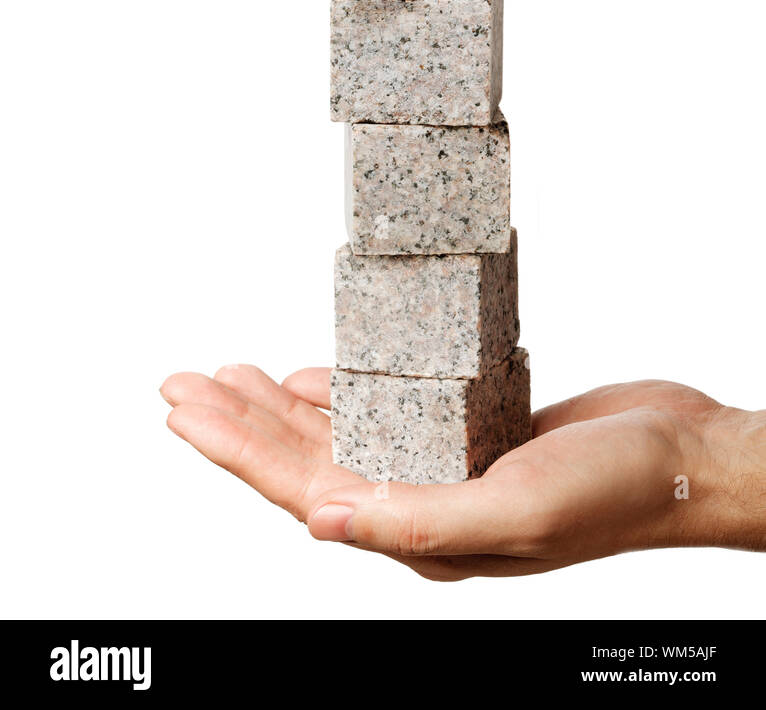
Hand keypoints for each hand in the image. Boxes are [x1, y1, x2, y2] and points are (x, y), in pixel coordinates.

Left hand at [160, 366, 764, 578]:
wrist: (680, 458)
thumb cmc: (612, 494)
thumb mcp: (512, 512)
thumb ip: (415, 520)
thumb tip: (321, 523)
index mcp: (420, 532)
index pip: (301, 489)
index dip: (236, 451)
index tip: (184, 411)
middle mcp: (421, 502)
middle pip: (303, 458)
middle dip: (239, 421)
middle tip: (183, 381)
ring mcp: (444, 465)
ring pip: (337, 432)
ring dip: (279, 405)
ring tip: (229, 374)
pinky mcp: (468, 429)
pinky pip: (385, 409)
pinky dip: (342, 391)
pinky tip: (312, 375)